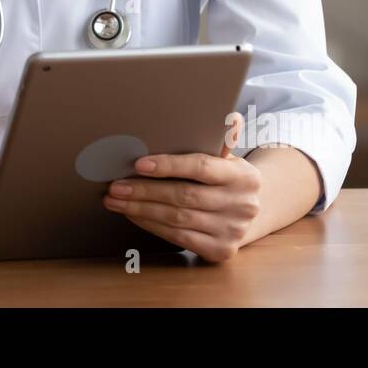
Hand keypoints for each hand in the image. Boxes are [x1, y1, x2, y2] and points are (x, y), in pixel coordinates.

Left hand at [101, 115, 260, 262]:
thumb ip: (222, 141)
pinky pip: (178, 238)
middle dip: (144, 190)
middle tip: (115, 186)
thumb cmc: (228, 180)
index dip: (169, 165)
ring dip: (141, 209)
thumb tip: (230, 117)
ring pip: (177, 219)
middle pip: (184, 196)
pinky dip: (151, 225)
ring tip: (115, 200)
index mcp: (244, 176)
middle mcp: (242, 205)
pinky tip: (134, 216)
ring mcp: (232, 230)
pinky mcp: (221, 251)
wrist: (252, 215)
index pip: (201, 167)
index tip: (138, 164)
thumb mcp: (229, 160)